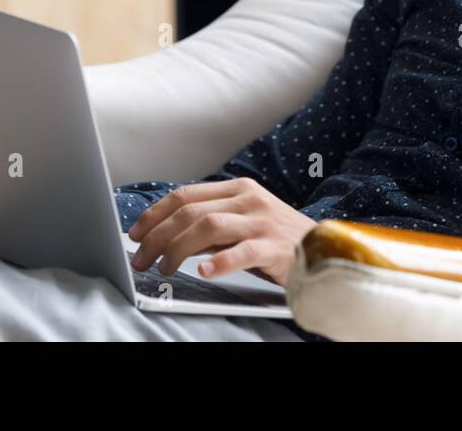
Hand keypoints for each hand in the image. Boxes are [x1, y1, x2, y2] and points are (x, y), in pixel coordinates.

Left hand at [127, 178, 316, 286]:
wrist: (325, 248)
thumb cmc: (279, 238)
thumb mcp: (246, 219)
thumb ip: (214, 220)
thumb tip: (168, 233)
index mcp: (238, 189)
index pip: (186, 195)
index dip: (155, 213)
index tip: (136, 232)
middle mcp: (249, 200)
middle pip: (190, 212)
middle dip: (157, 236)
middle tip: (141, 258)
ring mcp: (262, 222)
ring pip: (208, 227)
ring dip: (177, 249)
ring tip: (164, 268)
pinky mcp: (275, 246)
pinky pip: (242, 252)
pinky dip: (218, 262)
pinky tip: (203, 272)